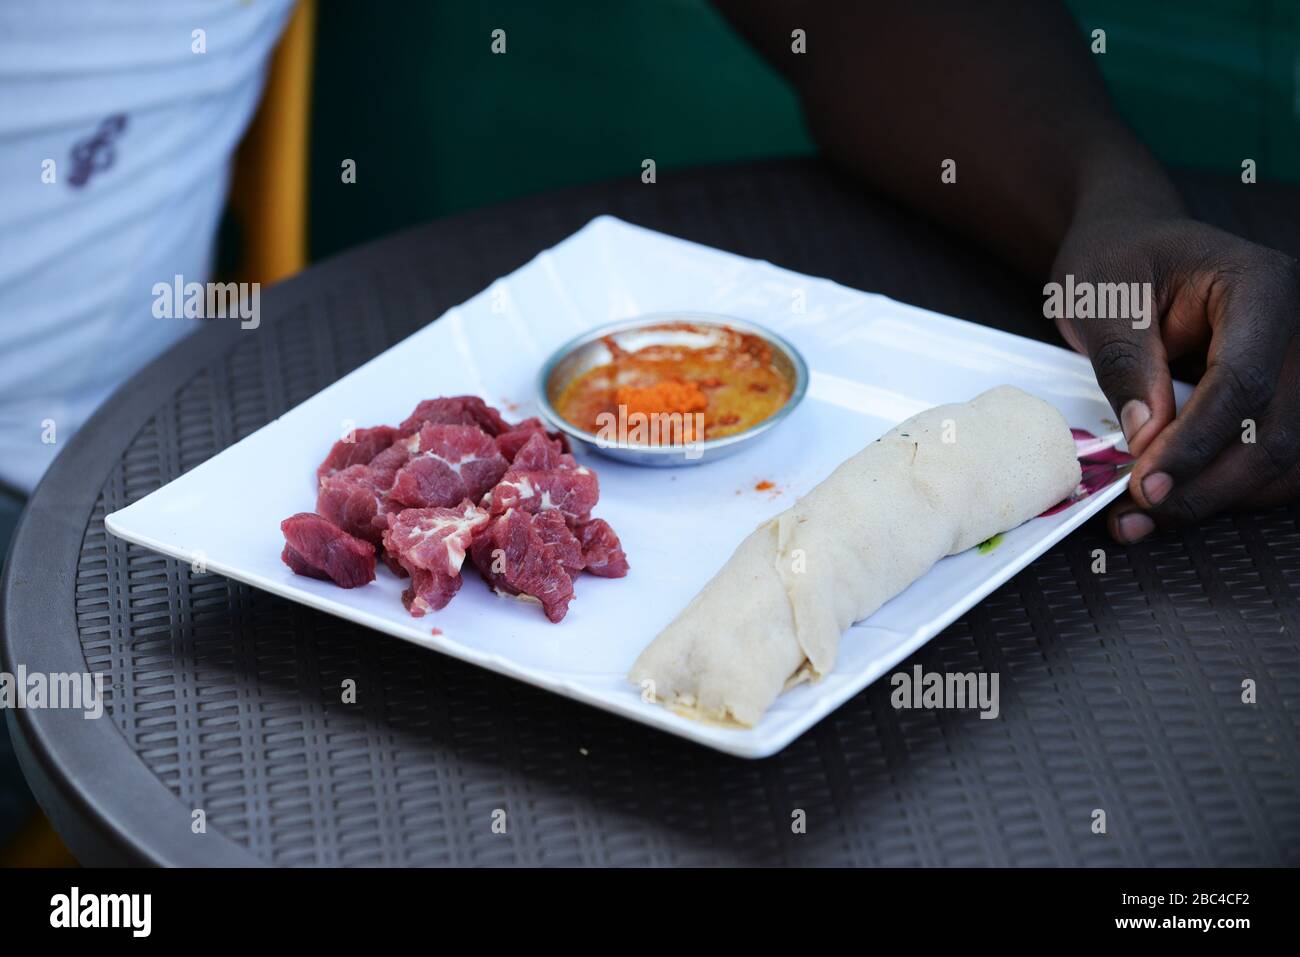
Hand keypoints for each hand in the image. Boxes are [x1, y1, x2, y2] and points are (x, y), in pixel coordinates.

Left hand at [1050, 215, 1299, 542]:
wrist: (1130, 244)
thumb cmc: (1115, 258)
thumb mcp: (1101, 297)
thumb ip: (1127, 364)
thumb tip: (1147, 437)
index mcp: (1260, 286)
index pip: (1241, 380)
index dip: (1193, 443)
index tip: (1144, 486)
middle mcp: (1297, 329)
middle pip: (1272, 430)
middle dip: (1204, 486)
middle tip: (1134, 515)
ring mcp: (1298, 366)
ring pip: (1283, 458)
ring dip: (1216, 499)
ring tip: (1140, 520)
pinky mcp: (1283, 398)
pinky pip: (1275, 460)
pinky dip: (1227, 491)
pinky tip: (1173, 503)